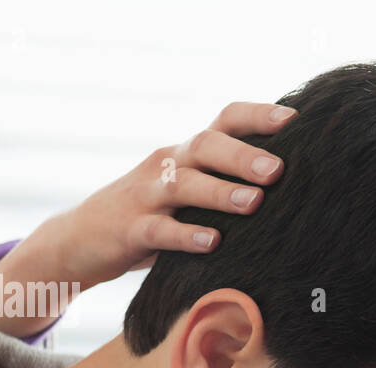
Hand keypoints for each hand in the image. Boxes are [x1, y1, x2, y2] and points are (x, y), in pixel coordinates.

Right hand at [0, 101, 296, 334]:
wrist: (79, 240)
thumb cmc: (153, 217)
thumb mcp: (190, 195)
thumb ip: (228, 187)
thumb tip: (296, 193)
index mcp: (188, 153)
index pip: (226, 121)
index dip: (259, 116)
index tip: (296, 121)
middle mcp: (168, 164)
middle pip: (206, 146)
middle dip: (244, 156)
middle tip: (279, 170)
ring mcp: (147, 195)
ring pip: (184, 184)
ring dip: (220, 191)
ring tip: (254, 202)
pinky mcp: (131, 229)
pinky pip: (160, 230)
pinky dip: (187, 235)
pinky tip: (213, 242)